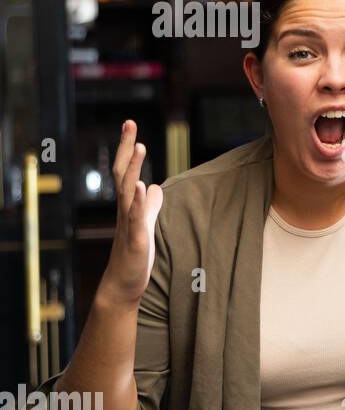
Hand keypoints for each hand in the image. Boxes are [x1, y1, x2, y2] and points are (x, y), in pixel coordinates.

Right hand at [99, 120, 164, 307]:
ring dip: (133, 169)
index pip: (125, 171)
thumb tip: (156, 188)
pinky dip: (140, 202)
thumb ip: (150, 207)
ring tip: (139, 146)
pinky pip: (136, 218)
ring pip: (128, 192)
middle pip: (122, 174)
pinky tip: (145, 187)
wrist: (123, 285)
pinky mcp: (135, 240)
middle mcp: (124, 210)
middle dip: (126, 148)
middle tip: (129, 124)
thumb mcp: (146, 225)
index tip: (130, 125)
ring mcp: (128, 224)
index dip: (127, 149)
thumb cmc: (134, 256)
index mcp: (128, 205)